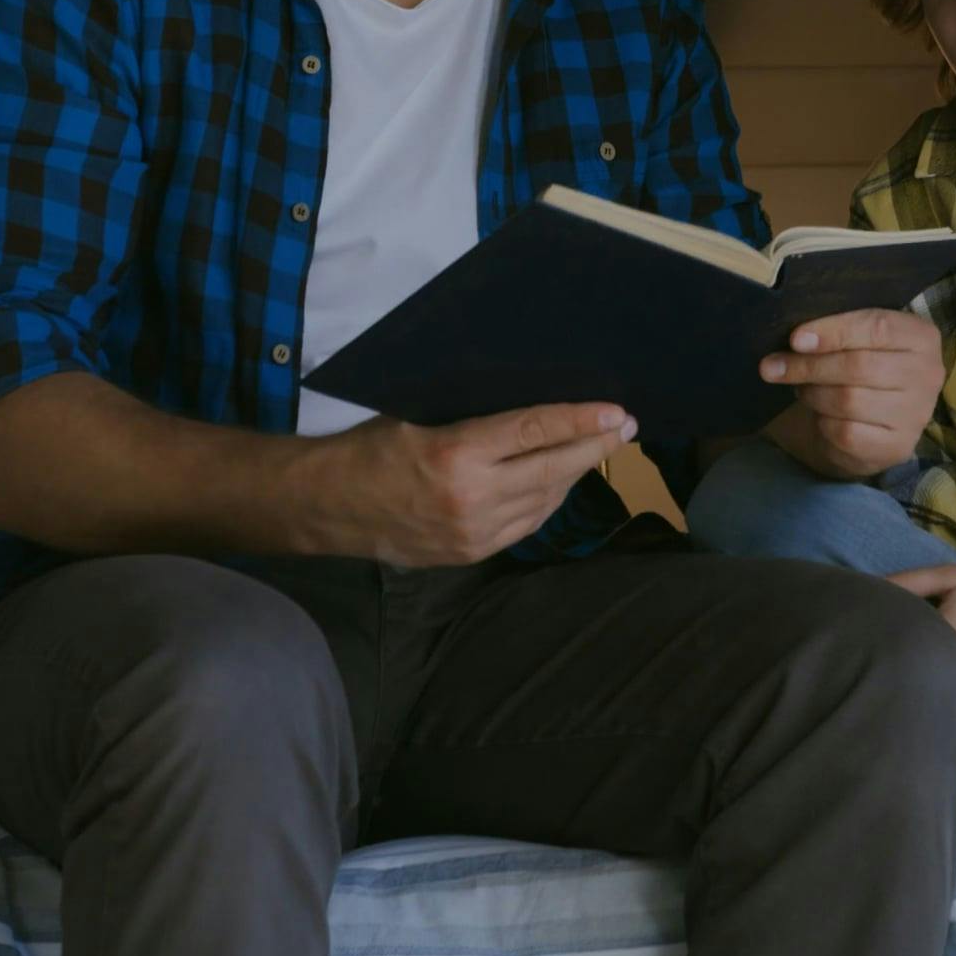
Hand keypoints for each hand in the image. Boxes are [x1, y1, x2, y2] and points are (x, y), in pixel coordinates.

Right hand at [305, 401, 634, 568]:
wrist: (329, 507)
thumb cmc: (370, 447)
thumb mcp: (418, 414)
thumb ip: (474, 416)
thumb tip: (531, 401)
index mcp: (455, 454)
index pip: (533, 432)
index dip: (580, 421)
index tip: (617, 412)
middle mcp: (471, 498)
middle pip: (552, 470)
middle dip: (594, 447)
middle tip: (626, 428)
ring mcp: (473, 533)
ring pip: (545, 501)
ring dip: (574, 474)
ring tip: (597, 450)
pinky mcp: (470, 554)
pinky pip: (525, 525)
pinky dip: (548, 500)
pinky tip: (559, 482)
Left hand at [760, 308, 941, 480]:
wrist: (875, 421)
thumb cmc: (863, 366)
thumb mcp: (858, 339)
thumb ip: (837, 331)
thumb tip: (797, 340)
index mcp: (922, 337)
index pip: (877, 327)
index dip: (833, 332)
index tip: (796, 339)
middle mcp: (928, 375)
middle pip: (859, 366)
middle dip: (809, 366)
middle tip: (774, 367)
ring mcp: (916, 414)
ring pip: (848, 400)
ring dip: (813, 394)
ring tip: (803, 389)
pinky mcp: (897, 447)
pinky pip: (846, 432)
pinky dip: (824, 423)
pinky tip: (822, 416)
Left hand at [886, 558, 955, 714]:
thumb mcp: (949, 576)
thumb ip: (907, 583)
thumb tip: (867, 588)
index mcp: (950, 636)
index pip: (905, 660)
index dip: (887, 664)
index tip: (874, 666)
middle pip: (922, 688)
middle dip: (906, 685)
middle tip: (888, 683)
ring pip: (946, 703)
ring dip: (932, 697)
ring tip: (916, 688)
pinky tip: (947, 690)